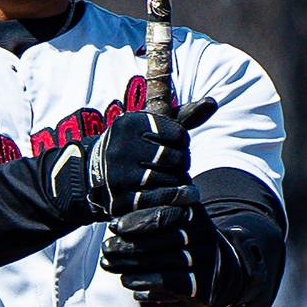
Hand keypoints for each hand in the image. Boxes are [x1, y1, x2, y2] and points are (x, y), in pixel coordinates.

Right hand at [43, 97, 216, 221]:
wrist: (94, 174)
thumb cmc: (133, 146)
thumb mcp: (152, 127)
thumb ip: (183, 116)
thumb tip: (212, 103)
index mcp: (130, 124)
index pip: (180, 135)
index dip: (183, 144)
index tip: (176, 148)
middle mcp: (121, 147)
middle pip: (176, 159)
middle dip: (183, 166)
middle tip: (179, 169)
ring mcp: (119, 175)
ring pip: (170, 182)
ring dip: (181, 186)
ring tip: (182, 186)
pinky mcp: (120, 200)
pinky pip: (159, 203)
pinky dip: (174, 203)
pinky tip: (181, 202)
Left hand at [100, 184, 230, 306]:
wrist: (209, 271)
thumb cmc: (178, 239)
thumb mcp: (169, 217)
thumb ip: (146, 212)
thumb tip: (114, 220)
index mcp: (195, 212)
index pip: (164, 214)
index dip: (137, 220)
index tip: (114, 226)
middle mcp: (204, 235)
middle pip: (160, 240)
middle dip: (127, 245)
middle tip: (106, 248)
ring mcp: (205, 263)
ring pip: (160, 263)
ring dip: (128, 265)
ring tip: (108, 264)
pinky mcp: (202, 289)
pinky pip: (167, 284)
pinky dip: (144, 282)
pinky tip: (127, 281)